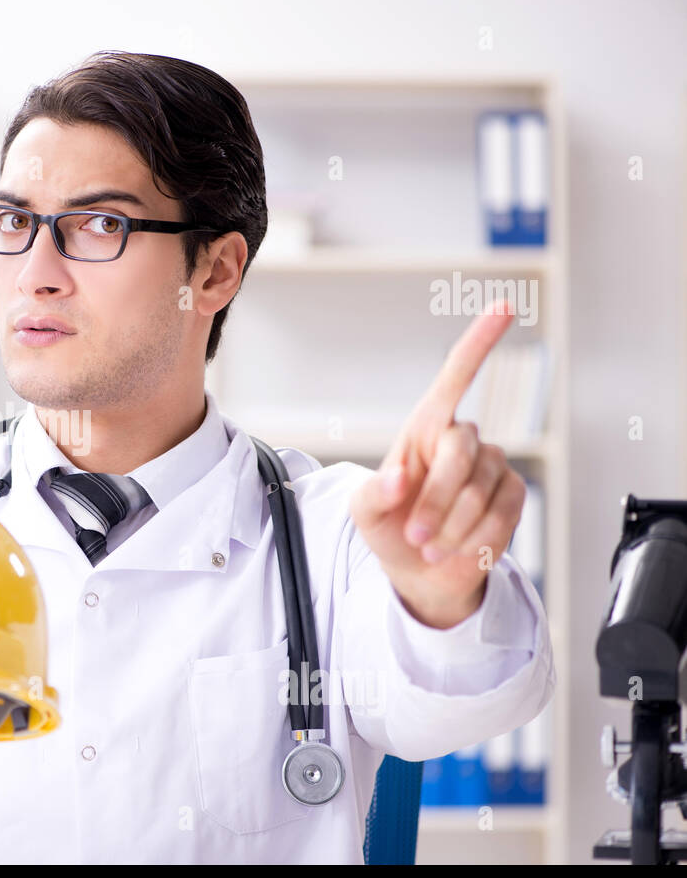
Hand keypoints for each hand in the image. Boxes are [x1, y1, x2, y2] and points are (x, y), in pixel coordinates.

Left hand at [348, 299, 527, 628]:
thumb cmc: (390, 528)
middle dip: (435, 501)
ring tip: (429, 546)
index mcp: (425, 429)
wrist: (419, 570)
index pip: (455, 377)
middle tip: (416, 536)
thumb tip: (397, 476)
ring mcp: (492, 466)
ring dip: (450, 527)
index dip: (478, 343)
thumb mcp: (365, 511)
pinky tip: (455, 549)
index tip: (504, 307)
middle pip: (460, 452)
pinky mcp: (513, 495)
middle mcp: (462, 439)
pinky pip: (500, 515)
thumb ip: (373, 494)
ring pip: (479, 491)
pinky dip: (473, 540)